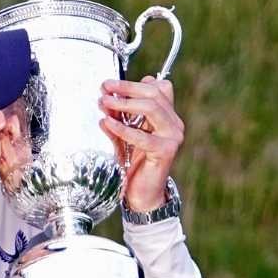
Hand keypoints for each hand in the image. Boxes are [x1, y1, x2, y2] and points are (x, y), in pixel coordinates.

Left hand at [98, 76, 183, 211]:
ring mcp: (173, 137)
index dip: (133, 83)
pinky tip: (108, 123)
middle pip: (154, 93)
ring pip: (152, 108)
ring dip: (125, 103)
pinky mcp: (166, 151)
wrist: (141, 194)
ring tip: (104, 102)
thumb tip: (106, 99)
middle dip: (127, 88)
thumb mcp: (122, 135)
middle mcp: (173, 123)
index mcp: (166, 116)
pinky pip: (143, 136)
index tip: (110, 84)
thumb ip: (118, 118)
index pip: (158, 88)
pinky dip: (123, 128)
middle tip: (105, 87)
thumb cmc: (132, 164)